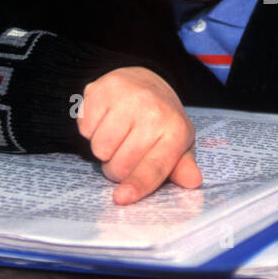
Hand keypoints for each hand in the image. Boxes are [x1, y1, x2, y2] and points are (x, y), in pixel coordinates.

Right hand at [76, 67, 201, 203]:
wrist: (142, 80)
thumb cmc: (160, 120)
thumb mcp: (177, 143)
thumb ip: (181, 166)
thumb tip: (193, 181)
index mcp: (176, 130)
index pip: (154, 165)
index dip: (137, 184)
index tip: (121, 198)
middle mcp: (153, 111)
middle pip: (120, 165)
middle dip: (117, 168)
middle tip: (126, 151)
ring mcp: (127, 98)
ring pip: (100, 149)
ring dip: (103, 149)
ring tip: (116, 134)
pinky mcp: (101, 89)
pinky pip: (85, 129)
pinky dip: (90, 130)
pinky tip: (104, 119)